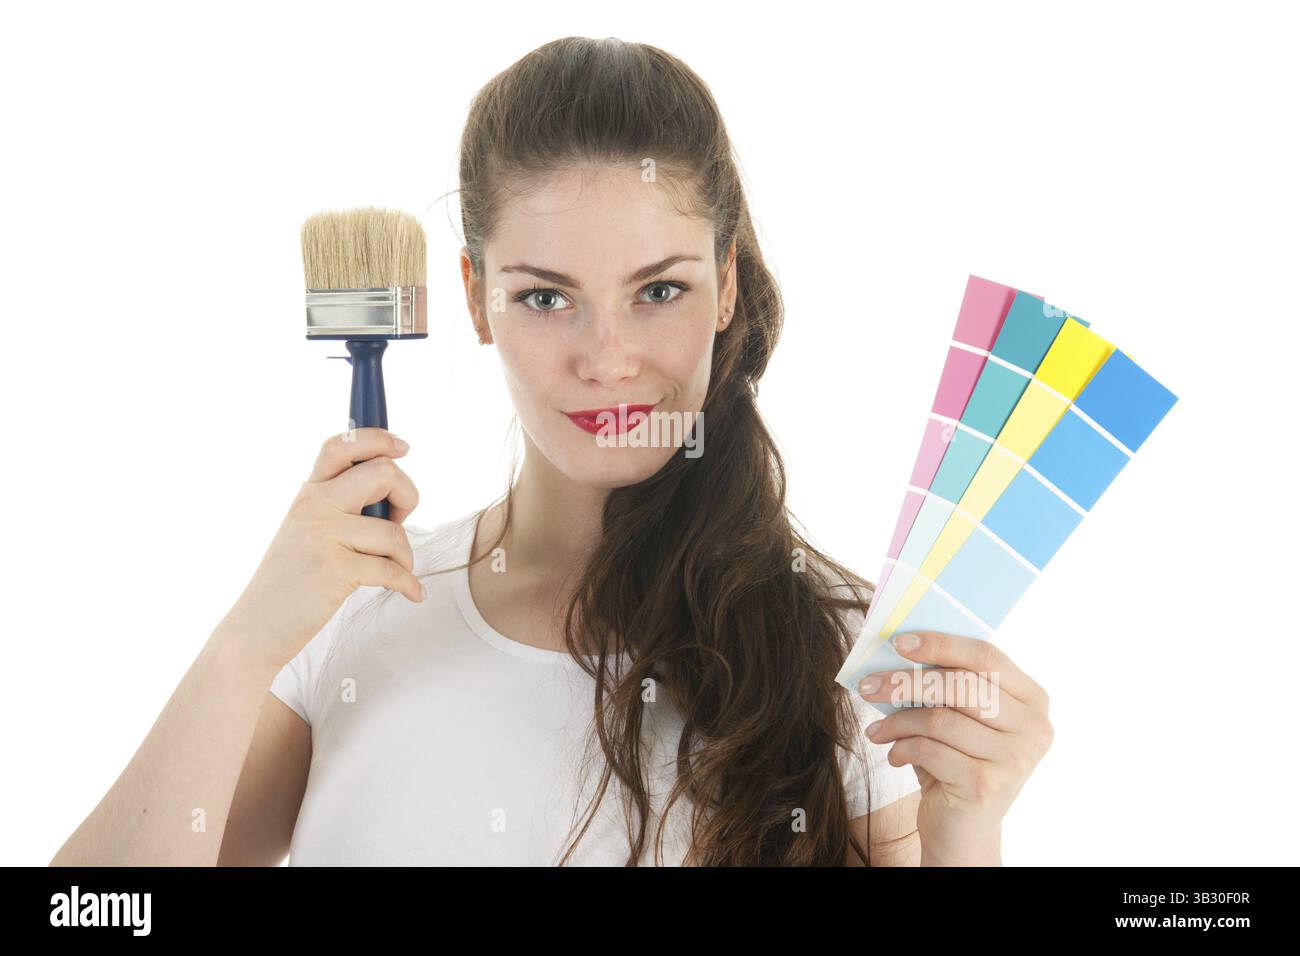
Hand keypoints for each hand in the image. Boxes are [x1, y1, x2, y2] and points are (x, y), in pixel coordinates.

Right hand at [218, 427, 422, 669]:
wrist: (256, 628)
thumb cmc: (292, 580)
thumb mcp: (306, 530)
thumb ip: (339, 505)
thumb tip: (392, 487)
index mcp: (309, 493)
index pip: (341, 445)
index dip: (378, 439)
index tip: (402, 448)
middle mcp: (315, 507)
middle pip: (384, 472)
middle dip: (408, 497)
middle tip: (399, 522)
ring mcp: (323, 537)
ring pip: (394, 532)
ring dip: (406, 556)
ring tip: (397, 571)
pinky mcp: (334, 571)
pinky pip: (392, 571)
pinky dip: (409, 585)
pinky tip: (413, 593)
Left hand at [857, 630, 1053, 865]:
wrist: (964, 829)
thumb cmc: (958, 760)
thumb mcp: (960, 718)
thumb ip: (945, 684)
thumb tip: (899, 648)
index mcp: (1032, 699)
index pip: (986, 657)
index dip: (941, 644)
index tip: (899, 642)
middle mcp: (1034, 728)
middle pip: (961, 685)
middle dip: (906, 682)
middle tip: (868, 686)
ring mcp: (1015, 759)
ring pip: (940, 719)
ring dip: (897, 722)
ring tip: (878, 730)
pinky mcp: (987, 787)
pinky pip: (930, 750)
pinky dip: (902, 748)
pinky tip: (894, 754)